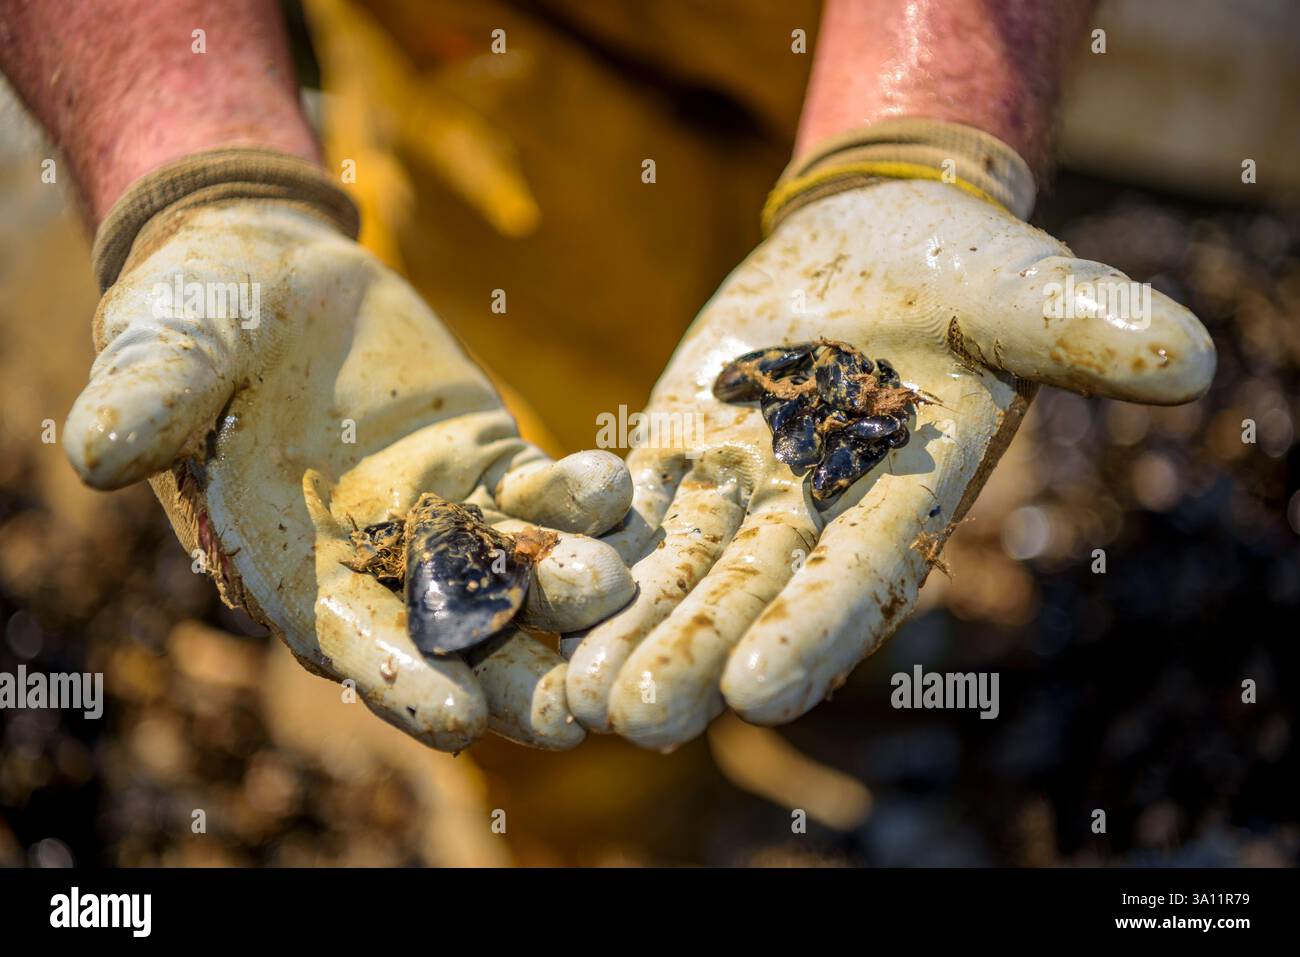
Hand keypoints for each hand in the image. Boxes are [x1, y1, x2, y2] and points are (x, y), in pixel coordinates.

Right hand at [65, 152, 633, 751]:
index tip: (458, 718)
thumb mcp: (163, 350)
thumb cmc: (200, 318)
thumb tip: (95, 452)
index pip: (348, 638)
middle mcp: (377, 559)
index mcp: (290, 562)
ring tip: (610, 585)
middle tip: (573, 711)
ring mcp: (445, 513)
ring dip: (563, 587)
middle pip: (453, 634)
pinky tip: (615, 487)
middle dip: (510, 672)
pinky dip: (577, 496)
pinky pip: (541, 489)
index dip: (399, 678)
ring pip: (515, 570)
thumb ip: (147, 402)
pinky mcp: (491, 461)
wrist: (270, 272)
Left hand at [565, 173, 1214, 749]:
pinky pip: (624, 509)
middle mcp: (813, 516)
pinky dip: (582, 550)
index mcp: (901, 500)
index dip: (811, 629)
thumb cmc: (966, 271)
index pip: (856, 579)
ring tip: (571, 693)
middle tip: (638, 719)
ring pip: (673, 571)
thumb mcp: (1026, 289)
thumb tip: (1187, 359)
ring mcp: (736, 490)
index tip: (760, 688)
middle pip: (748, 596)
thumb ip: (1086, 327)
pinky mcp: (675, 452)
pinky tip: (528, 589)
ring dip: (622, 630)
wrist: (877, 241)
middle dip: (693, 654)